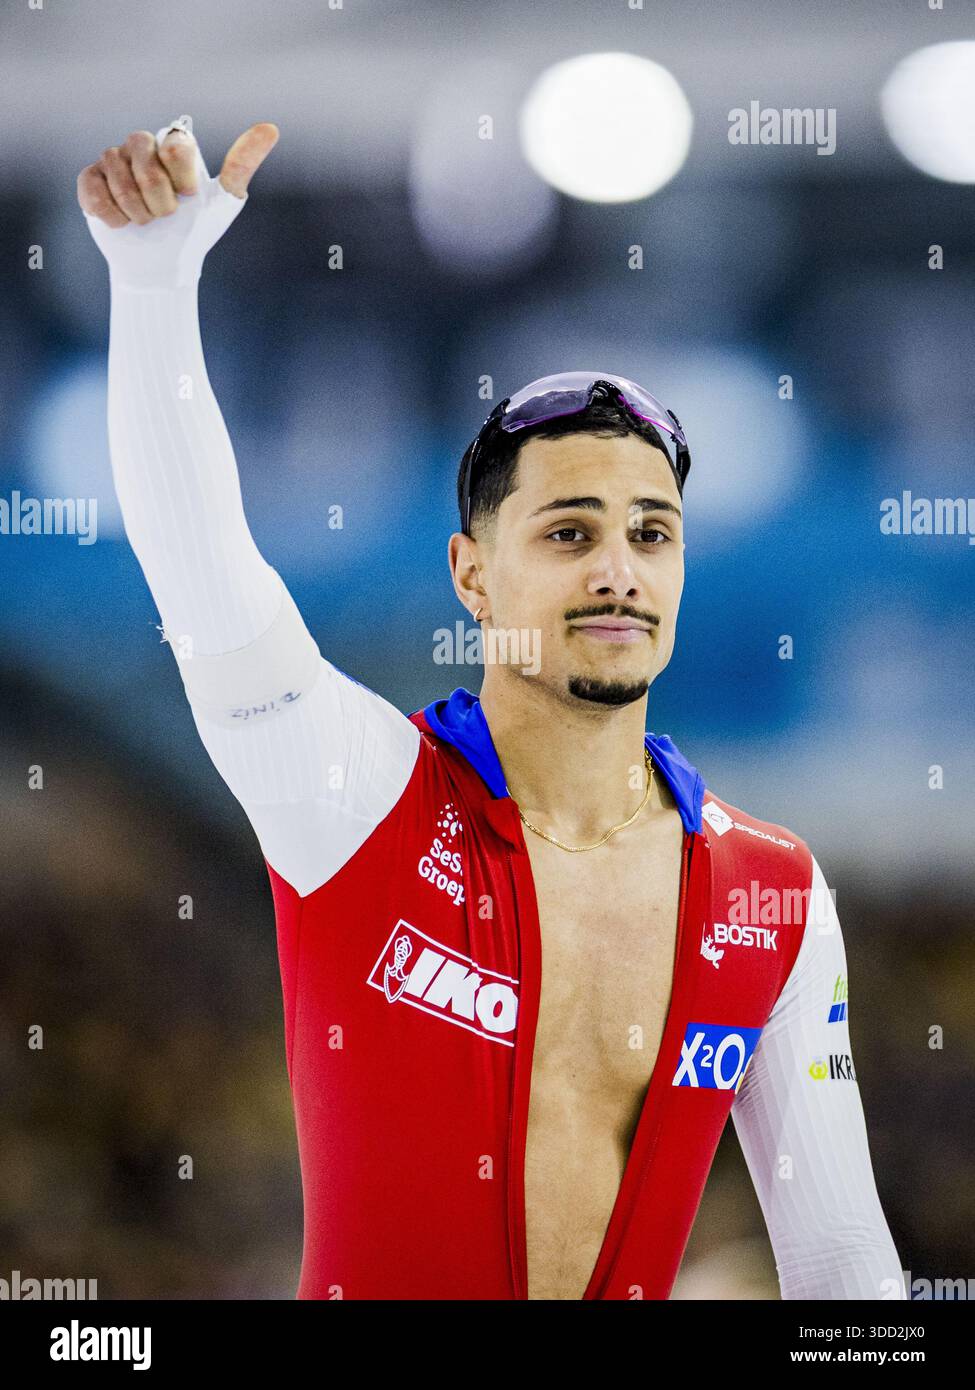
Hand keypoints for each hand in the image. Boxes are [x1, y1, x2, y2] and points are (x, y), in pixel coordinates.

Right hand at [78, 116, 278, 287]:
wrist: (163, 266)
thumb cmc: (196, 231)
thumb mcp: (224, 200)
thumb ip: (242, 164)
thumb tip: (270, 129)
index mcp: (173, 144)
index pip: (174, 141)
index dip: (181, 175)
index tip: (189, 198)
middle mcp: (142, 146)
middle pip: (144, 157)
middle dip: (159, 200)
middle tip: (167, 217)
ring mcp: (113, 161)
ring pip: (117, 173)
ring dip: (136, 210)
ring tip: (146, 223)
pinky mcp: (90, 181)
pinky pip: (93, 188)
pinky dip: (111, 214)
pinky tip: (122, 224)